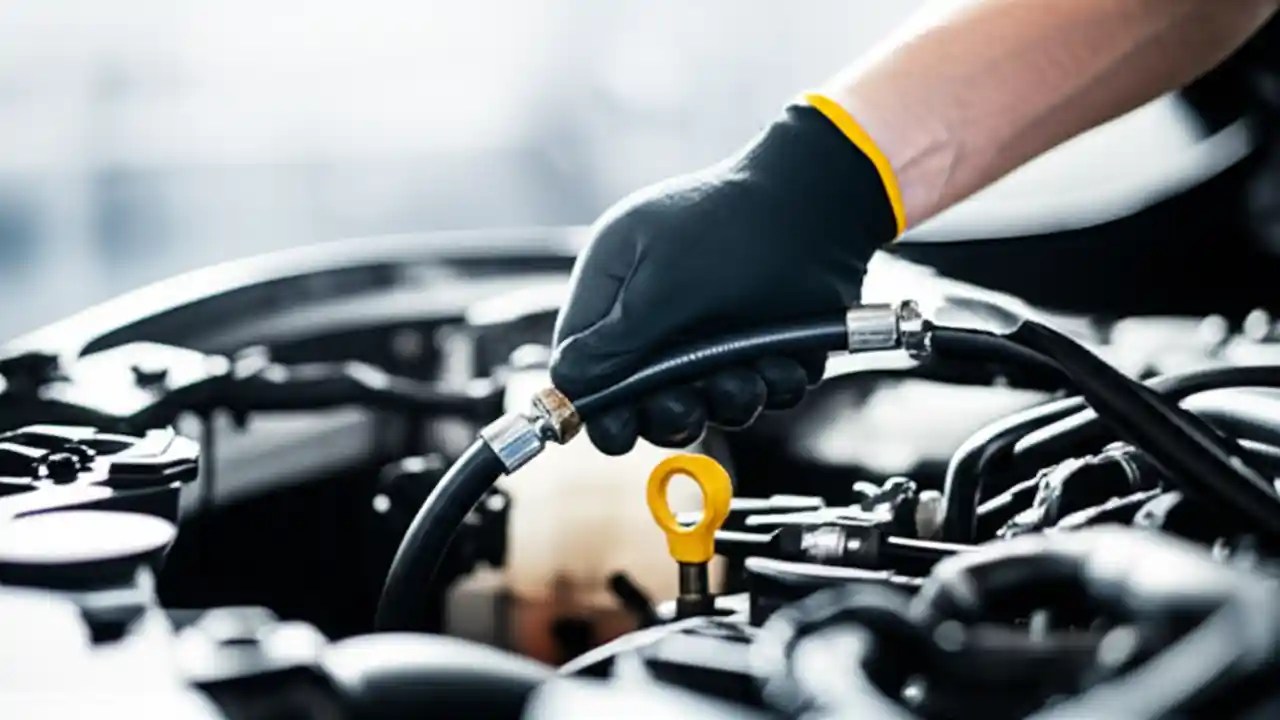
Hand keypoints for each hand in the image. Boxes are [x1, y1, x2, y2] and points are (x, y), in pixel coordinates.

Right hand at [551, 103, 897, 454]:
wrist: (818, 199)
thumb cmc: (730, 223)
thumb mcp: (661, 284)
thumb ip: (614, 341)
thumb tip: (566, 382)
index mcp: (618, 289)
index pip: (583, 361)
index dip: (594, 403)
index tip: (613, 430)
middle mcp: (660, 318)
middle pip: (643, 398)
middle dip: (666, 413)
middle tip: (684, 406)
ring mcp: (715, 337)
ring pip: (707, 404)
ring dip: (726, 402)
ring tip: (745, 377)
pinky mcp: (765, 351)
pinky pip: (762, 393)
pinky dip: (772, 385)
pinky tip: (782, 359)